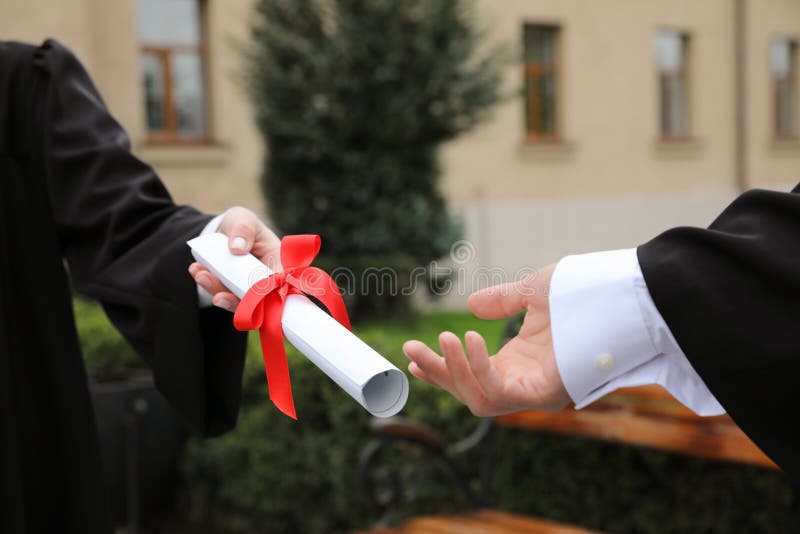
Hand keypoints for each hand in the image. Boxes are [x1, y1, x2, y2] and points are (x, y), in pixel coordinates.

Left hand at [188, 206, 280, 310]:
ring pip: (238, 300)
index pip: (281, 282)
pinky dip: (208, 286)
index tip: (256, 295)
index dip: (272, 292)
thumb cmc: (240, 224)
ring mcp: (247, 288)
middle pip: (258, 298)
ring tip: (202, 276)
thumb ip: (244, 229)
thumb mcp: (243, 219)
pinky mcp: (230, 291)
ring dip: (218, 292)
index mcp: (277, 262)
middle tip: (219, 296)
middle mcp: (266, 280)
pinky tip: (197, 271)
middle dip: (239, 298)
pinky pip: (221, 294)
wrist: (223, 231)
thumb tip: (237, 248)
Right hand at [403, 264, 569, 415]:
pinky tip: (470, 341)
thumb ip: (502, 301)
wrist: (619, 296)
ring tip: (443, 340)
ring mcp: (535, 392)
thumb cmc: (584, 295)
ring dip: (453, 372)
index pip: (472, 377)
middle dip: (437, 373)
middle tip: (410, 349)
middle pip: (469, 393)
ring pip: (479, 400)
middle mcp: (524, 382)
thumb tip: (472, 307)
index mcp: (519, 364)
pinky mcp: (545, 395)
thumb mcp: (533, 293)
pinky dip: (480, 370)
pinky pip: (500, 394)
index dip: (441, 370)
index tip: (413, 357)